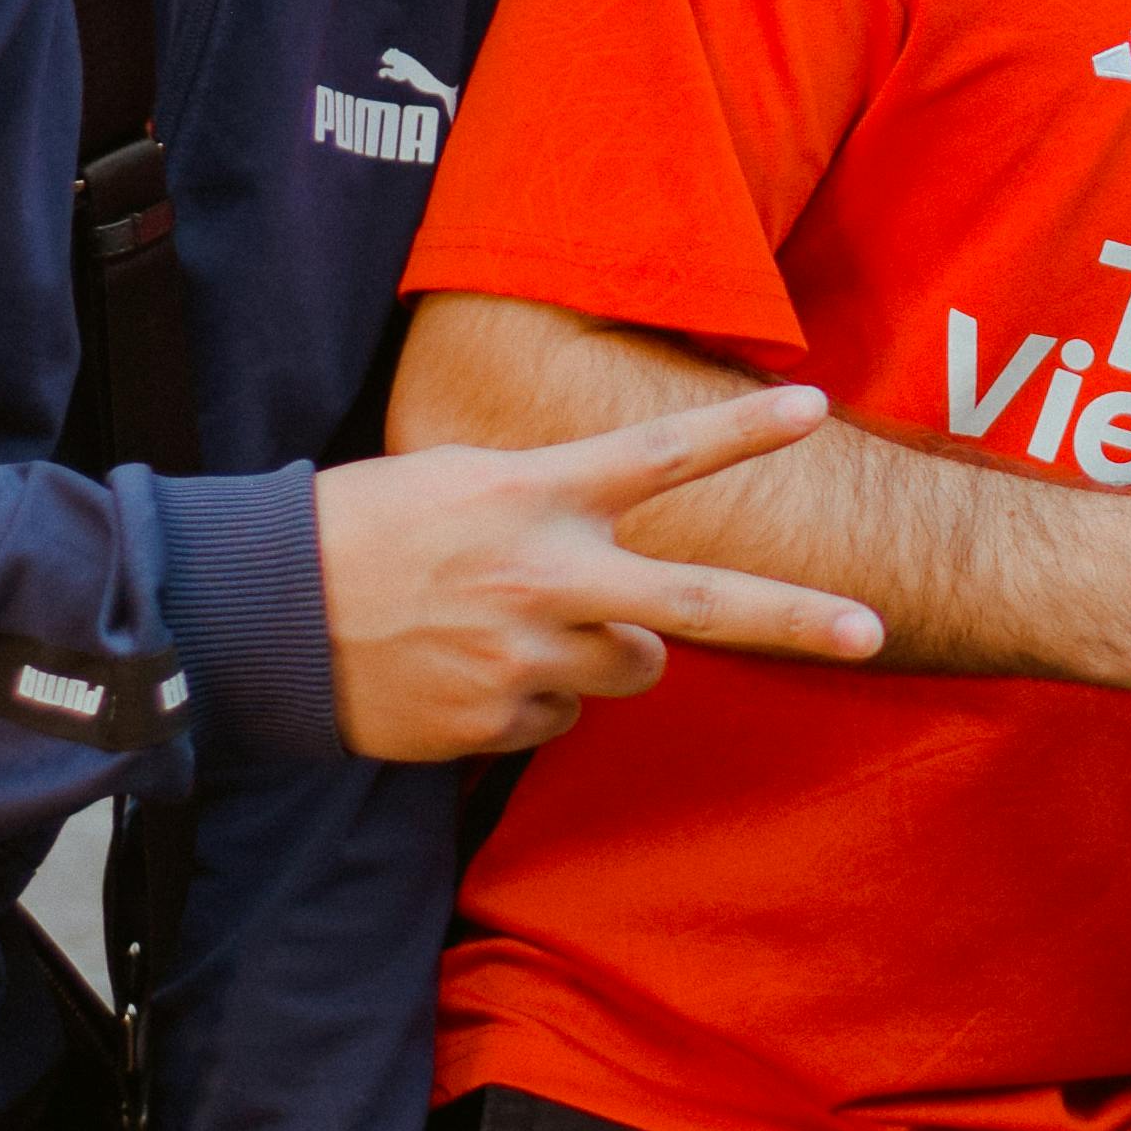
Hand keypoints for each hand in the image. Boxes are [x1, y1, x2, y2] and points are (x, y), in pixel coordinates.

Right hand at [317, 387, 884, 760]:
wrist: (258, 615)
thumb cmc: (366, 532)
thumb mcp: (463, 482)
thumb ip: (556, 514)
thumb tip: (627, 591)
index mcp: (535, 495)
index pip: (657, 455)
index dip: (740, 432)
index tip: (813, 409)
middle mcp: (545, 576)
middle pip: (697, 605)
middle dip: (795, 617)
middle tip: (873, 628)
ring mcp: (526, 656)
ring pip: (632, 670)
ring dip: (606, 653)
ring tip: (513, 624)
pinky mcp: (497, 721)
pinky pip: (558, 717)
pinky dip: (531, 699)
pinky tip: (463, 671)